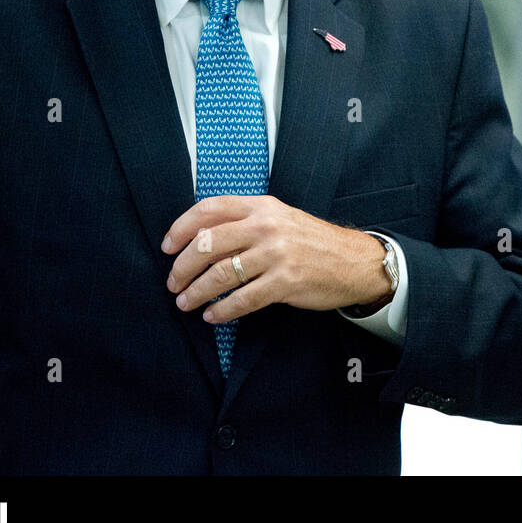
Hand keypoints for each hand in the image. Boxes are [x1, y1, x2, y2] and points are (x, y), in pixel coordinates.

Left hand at [162, 195, 392, 321]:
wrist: (354, 261)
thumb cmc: (312, 241)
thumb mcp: (281, 218)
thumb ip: (247, 222)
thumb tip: (201, 240)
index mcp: (262, 207)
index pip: (210, 209)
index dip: (181, 228)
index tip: (167, 247)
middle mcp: (267, 226)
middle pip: (208, 243)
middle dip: (182, 267)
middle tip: (173, 283)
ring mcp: (277, 254)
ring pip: (220, 274)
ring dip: (196, 293)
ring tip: (187, 303)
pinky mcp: (286, 282)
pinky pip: (243, 299)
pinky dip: (222, 311)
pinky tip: (213, 316)